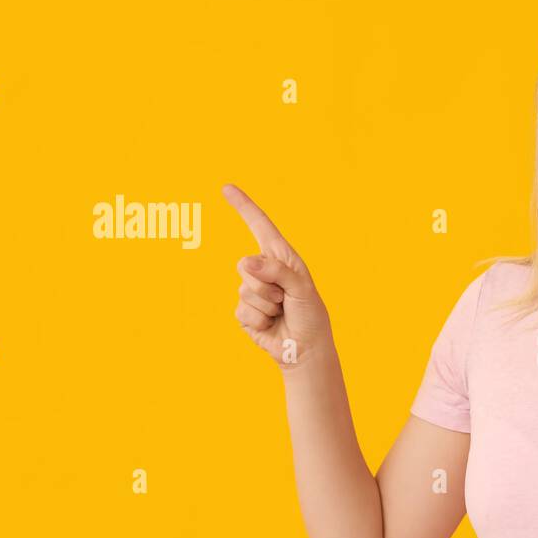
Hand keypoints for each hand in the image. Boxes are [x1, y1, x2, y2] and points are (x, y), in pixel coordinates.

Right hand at [222, 183, 333, 371]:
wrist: (305, 348)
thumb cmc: (310, 315)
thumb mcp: (301, 288)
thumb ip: (276, 271)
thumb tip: (245, 262)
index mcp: (281, 258)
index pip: (260, 227)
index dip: (243, 207)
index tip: (226, 188)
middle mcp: (264, 271)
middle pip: (245, 265)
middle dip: (266, 285)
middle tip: (285, 299)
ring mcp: (252, 291)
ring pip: (244, 290)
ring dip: (266, 305)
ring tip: (281, 312)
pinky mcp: (244, 312)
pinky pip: (242, 310)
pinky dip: (259, 320)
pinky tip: (271, 324)